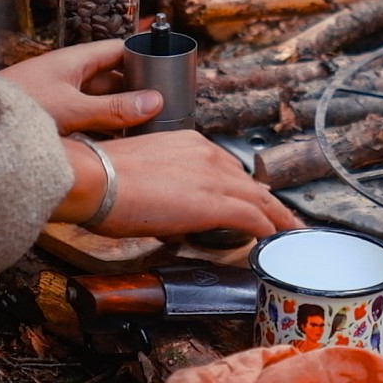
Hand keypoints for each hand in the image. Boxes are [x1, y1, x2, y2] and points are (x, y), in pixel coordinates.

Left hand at [0, 39, 162, 134]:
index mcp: (75, 61)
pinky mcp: (54, 120)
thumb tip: (155, 102)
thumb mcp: (72, 109)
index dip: (143, 56)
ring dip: (121, 114)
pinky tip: (118, 144)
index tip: (168, 68)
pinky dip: (105, 129)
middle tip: (165, 106)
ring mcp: (61, 98)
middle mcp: (69, 76)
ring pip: (102, 102)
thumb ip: (114, 109)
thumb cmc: (17, 108)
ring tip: (148, 128)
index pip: (118, 50)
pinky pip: (88, 121)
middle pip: (113, 79)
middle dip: (137, 91)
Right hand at [60, 129, 304, 239]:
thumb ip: (165, 186)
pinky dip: (265, 227)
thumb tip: (170, 214)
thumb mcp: (143, 172)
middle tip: (285, 218)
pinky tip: (272, 237)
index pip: (229, 168)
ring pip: (258, 198)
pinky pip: (250, 216)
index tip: (255, 199)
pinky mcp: (211, 203)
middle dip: (269, 203)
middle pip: (250, 183)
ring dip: (276, 216)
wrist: (93, 178)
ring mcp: (212, 177)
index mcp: (190, 144)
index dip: (245, 187)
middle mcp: (207, 155)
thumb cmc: (102, 178)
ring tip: (289, 230)